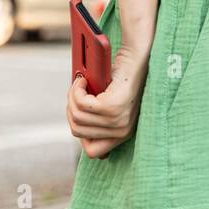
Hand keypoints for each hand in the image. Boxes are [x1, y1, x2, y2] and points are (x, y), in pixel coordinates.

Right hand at [67, 45, 149, 159]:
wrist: (136, 57)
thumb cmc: (120, 78)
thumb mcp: (109, 105)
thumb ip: (97, 121)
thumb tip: (80, 134)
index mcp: (123, 134)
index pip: (94, 152)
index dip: (81, 135)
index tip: (80, 117)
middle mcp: (122, 131)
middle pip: (78, 130)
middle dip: (72, 109)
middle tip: (78, 92)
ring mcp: (117, 119)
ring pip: (77, 116)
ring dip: (73, 97)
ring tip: (81, 84)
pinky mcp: (112, 106)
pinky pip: (81, 104)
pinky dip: (76, 90)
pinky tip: (83, 80)